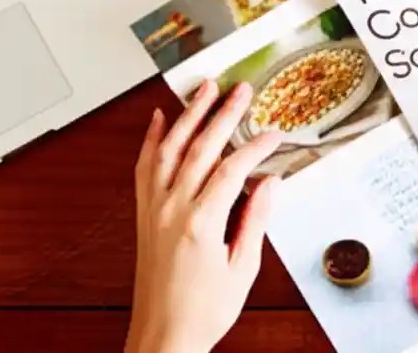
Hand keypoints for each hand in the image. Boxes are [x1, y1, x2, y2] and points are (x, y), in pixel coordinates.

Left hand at [127, 81, 282, 352]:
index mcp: (201, 223)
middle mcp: (172, 209)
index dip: (256, 147)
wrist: (163, 335)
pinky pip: (144, 168)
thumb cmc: (202, 310)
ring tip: (203, 89)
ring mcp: (153, 209)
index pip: (232, 169)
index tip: (274, 135)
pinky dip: (151, 140)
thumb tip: (269, 184)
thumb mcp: (242, 268)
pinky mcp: (143, 215)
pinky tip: (159, 119)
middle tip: (241, 90)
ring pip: (169, 149)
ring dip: (187, 115)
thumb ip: (255, 220)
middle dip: (223, 114)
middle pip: (200, 148)